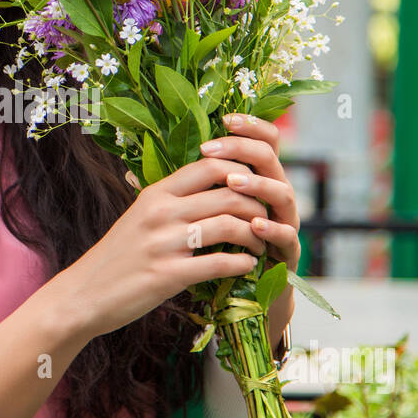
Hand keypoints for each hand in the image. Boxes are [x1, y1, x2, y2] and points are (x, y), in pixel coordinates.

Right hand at [68, 154, 274, 339]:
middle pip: (227, 193)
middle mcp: (161, 212)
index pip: (209, 165)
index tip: (254, 187)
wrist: (84, 295)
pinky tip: (247, 266)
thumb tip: (210, 187)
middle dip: (256, 205)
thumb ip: (171, 201)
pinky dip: (242, 264)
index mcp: (155, 193)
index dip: (240, 171)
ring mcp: (164, 243)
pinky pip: (219, 263)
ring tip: (260, 244)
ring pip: (228, 225)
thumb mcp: (138, 217)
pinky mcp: (168, 275)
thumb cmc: (116, 257)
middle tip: (265, 218)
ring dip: (254, 235)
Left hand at [199, 111, 300, 349]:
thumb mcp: (191, 221)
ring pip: (282, 193)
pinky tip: (257, 226)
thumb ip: (178, 194)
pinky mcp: (289, 254)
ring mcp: (285, 223)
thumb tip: (129, 172)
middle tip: (215, 148)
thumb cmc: (211, 253)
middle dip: (243, 149)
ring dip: (258, 185)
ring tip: (235, 183)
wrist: (240, 298)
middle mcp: (272, 197)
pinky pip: (287, 236)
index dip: (247, 126)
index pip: (258, 140)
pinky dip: (273, 229)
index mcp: (252, 181)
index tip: (224, 120)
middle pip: (269, 157)